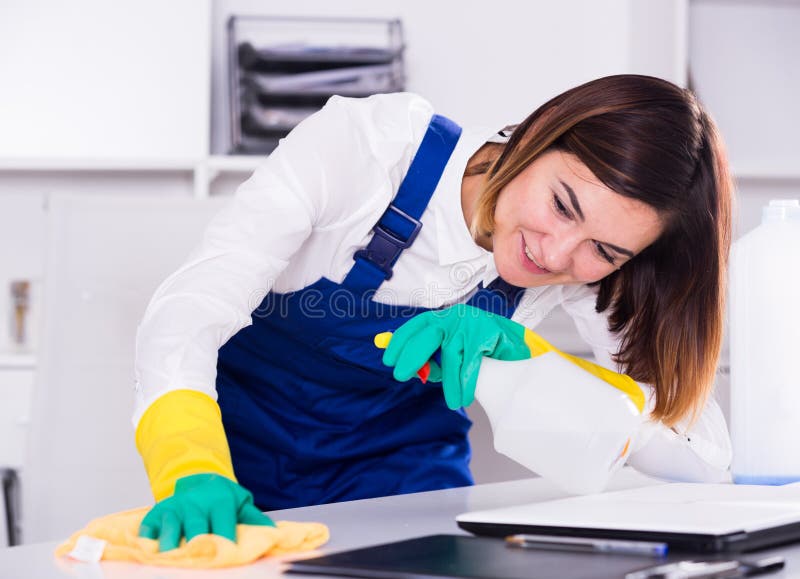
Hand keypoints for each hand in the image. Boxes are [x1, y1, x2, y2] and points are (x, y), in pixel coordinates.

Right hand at [138, 473, 273, 551]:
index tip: (225, 558)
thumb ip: (254, 519)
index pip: (223, 527)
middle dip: (197, 547)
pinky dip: (148, 542)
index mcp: (220, 502)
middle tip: (199, 562)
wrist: (198, 478)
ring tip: (172, 560)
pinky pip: (148, 529)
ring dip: (171, 547)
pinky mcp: (155, 514)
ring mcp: (174, 508)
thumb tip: (273, 534)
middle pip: (196, 530)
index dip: (225, 545)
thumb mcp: (241, 504)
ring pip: (171, 529)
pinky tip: (151, 554)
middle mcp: (195, 503)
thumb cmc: (223, 500)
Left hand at [382, 304, 531, 408]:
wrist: (521, 347)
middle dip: (411, 355)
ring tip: (453, 401)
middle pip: (428, 335)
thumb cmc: (483, 351)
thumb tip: (417, 372)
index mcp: (445, 319)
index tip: (388, 359)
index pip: (417, 326)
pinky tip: (464, 395)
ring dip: (450, 382)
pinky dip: (465, 382)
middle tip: (400, 375)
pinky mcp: (486, 334)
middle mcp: (456, 318)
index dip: (400, 341)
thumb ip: (435, 360)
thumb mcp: (456, 352)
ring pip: (451, 354)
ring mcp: (471, 324)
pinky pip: (470, 363)